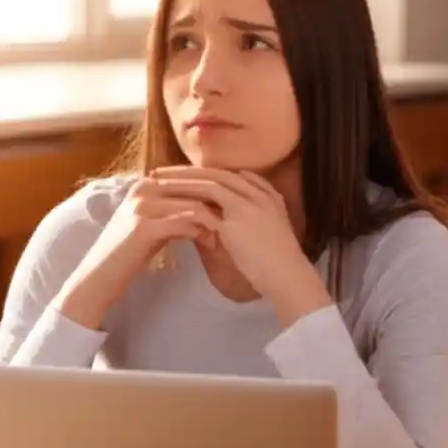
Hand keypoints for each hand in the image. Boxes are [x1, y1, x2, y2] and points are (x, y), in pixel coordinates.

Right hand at [54, 177, 220, 329]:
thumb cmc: (129, 252)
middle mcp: (144, 187)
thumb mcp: (154, 225)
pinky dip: (202, 232)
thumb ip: (176, 211)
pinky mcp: (144, 225)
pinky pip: (185, 222)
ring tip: (227, 236)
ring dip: (214, 220)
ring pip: (193, 204)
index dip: (216, 192)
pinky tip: (212, 244)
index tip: (235, 207)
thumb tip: (208, 210)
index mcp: (147, 183)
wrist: (99, 275)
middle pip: (195, 187)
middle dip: (219, 204)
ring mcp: (143, 205)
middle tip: (239, 221)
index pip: (191, 179)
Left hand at [150, 166, 331, 326]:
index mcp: (266, 195)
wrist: (289, 277)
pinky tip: (166, 209)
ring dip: (180, 183)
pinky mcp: (234, 225)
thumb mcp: (269, 229)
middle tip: (161, 170)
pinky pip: (203, 210)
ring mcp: (246, 208)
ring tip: (157, 183)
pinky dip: (184, 207)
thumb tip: (227, 210)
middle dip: (186, 170)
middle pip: (215, 174)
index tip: (182, 172)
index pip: (229, 174)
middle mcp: (256, 195)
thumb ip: (252, 214)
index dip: (204, 171)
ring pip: (208, 186)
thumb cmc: (278, 261)